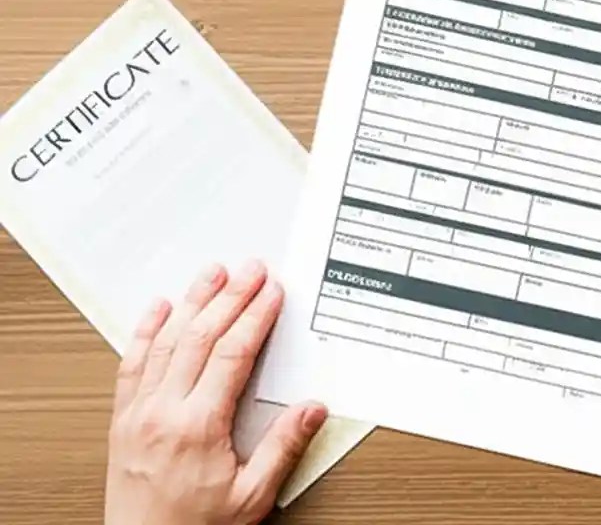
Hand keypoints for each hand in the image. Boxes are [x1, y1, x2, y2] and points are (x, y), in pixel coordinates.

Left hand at [106, 262, 327, 524]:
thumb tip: (312, 408)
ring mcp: (138, 413)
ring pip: (166, 342)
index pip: (233, 355)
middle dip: (230, 297)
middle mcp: (164, 412)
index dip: (256, 318)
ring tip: (211, 274)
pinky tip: (158, 310)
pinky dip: (145, 332)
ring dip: (191, 303)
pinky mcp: (122, 420)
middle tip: (251, 270)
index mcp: (199, 426)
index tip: (272, 295)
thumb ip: (283, 448)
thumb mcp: (252, 497)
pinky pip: (132, 364)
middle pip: (201, 337)